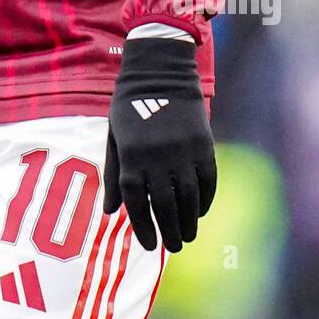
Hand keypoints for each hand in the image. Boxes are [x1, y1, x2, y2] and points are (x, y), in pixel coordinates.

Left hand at [103, 36, 215, 252]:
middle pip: (165, 205)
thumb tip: (110, 212)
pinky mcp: (203, 145)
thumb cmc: (131, 107)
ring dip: (189, 221)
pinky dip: (205, 200)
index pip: (137, 202)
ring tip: (187, 236)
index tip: (150, 246)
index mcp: (131, 155)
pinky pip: (207, 181)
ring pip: (189, 198)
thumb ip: (114, 175)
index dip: (144, 227)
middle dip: (169, 231)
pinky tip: (199, 212)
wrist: (160, 72)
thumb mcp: (115, 138)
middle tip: (174, 246)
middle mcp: (157, 157)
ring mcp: (182, 151)